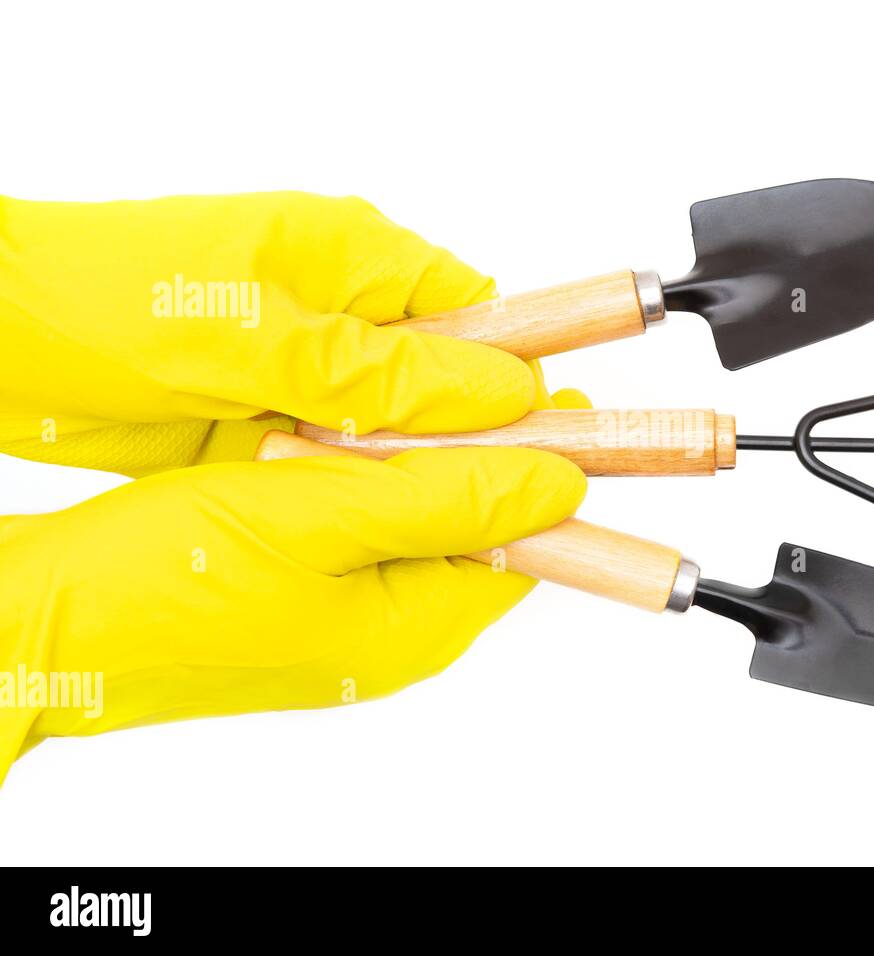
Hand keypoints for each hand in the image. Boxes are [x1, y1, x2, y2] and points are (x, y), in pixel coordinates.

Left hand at [0, 192, 551, 474]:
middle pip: (450, 386)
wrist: (1, 335)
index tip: (541, 443)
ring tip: (414, 518)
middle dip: (464, 444)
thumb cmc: (113, 295)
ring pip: (398, 436)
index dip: (515, 381)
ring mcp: (311, 373)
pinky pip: (342, 465)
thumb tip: (501, 394)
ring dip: (402, 475)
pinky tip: (355, 520)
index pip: (480, 316)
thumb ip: (380, 370)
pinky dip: (350, 494)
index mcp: (359, 258)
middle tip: (486, 503)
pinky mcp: (276, 421)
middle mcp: (347, 315)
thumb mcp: (260, 335)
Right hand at [0, 446, 585, 783]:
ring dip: (412, 460)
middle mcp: (392, 634)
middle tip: (463, 379)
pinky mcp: (304, 601)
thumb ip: (444, 498)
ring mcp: (347, 621)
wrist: (48, 623)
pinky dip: (360, 478)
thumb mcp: (320, 518)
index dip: (541, 465)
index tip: (547, 391)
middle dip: (476, 455)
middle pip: (475, 530)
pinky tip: (334, 438)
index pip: (526, 545)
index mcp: (415, 626)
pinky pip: (361, 529)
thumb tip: (558, 483)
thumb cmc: (165, 579)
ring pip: (414, 521)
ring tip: (392, 398)